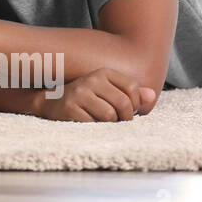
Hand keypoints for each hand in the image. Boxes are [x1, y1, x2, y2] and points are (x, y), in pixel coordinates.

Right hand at [35, 67, 157, 121]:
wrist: (50, 103)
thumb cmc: (86, 100)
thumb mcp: (109, 93)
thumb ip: (133, 95)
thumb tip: (151, 95)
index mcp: (103, 73)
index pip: (132, 89)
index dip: (135, 105)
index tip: (126, 111)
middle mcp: (91, 79)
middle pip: (123, 104)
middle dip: (124, 118)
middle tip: (117, 121)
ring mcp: (79, 93)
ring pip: (109, 116)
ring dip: (109, 125)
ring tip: (102, 122)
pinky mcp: (69, 108)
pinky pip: (93, 124)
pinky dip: (95, 129)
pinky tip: (89, 124)